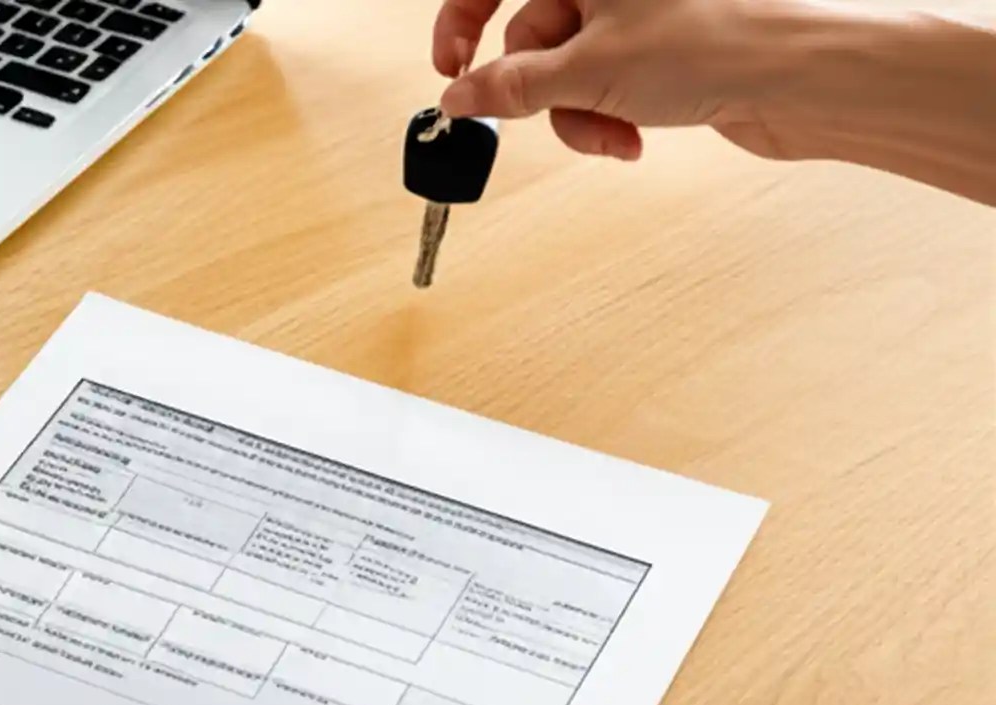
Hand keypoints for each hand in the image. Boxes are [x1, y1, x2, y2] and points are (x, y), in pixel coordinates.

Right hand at [431, 0, 819, 160]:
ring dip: (579, 115)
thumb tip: (459, 97)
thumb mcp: (589, 71)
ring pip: (568, 71)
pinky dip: (609, 117)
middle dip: (543, 91)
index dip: (460, 22)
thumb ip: (510, 85)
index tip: (452, 70)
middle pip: (533, 35)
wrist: (805, 79)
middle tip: (560, 114)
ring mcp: (636, 17)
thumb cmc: (717, 42)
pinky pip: (603, 88)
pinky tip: (635, 136)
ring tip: (614, 133)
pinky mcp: (658, 54)